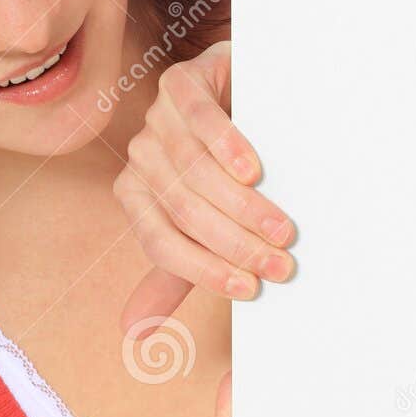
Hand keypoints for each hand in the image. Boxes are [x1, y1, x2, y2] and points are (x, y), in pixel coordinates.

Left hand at [114, 41, 297, 335]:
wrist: (249, 92)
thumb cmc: (232, 167)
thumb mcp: (207, 223)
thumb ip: (176, 272)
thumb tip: (134, 333)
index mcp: (138, 196)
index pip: (161, 244)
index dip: (206, 270)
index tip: (251, 289)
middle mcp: (141, 157)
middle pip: (182, 210)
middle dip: (234, 244)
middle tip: (280, 264)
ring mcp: (157, 117)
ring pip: (193, 171)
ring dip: (241, 206)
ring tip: (282, 229)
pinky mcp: (181, 83)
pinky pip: (198, 120)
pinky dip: (226, 148)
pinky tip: (253, 170)